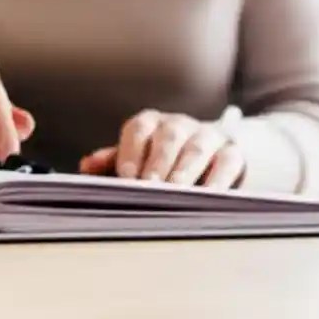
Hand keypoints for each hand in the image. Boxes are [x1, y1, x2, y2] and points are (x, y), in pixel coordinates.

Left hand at [78, 110, 244, 188]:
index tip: (126, 177)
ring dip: (184, 172)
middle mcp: (178, 124)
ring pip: (197, 149)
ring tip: (175, 193)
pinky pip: (227, 162)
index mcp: (150, 123)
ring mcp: (207, 136)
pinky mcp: (231, 152)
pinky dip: (218, 180)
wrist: (208, 158)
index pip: (138, 130)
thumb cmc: (160, 162)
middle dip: (158, 164)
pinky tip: (208, 196)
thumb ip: (112, 162)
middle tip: (149, 188)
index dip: (131, 152)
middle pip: (168, 138)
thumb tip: (87, 165)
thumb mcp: (135, 160)